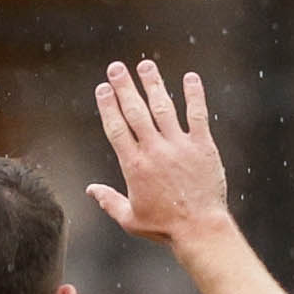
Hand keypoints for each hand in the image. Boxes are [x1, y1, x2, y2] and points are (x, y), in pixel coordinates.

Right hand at [85, 59, 232, 247]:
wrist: (199, 228)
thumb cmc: (164, 227)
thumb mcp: (130, 219)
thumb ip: (109, 201)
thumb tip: (91, 190)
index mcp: (134, 166)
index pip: (117, 128)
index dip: (108, 106)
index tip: (102, 88)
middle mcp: (155, 151)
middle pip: (136, 112)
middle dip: (124, 87)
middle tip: (116, 67)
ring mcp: (179, 146)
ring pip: (163, 107)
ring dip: (153, 84)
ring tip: (145, 65)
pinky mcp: (202, 146)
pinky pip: (198, 115)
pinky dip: (194, 95)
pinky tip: (190, 78)